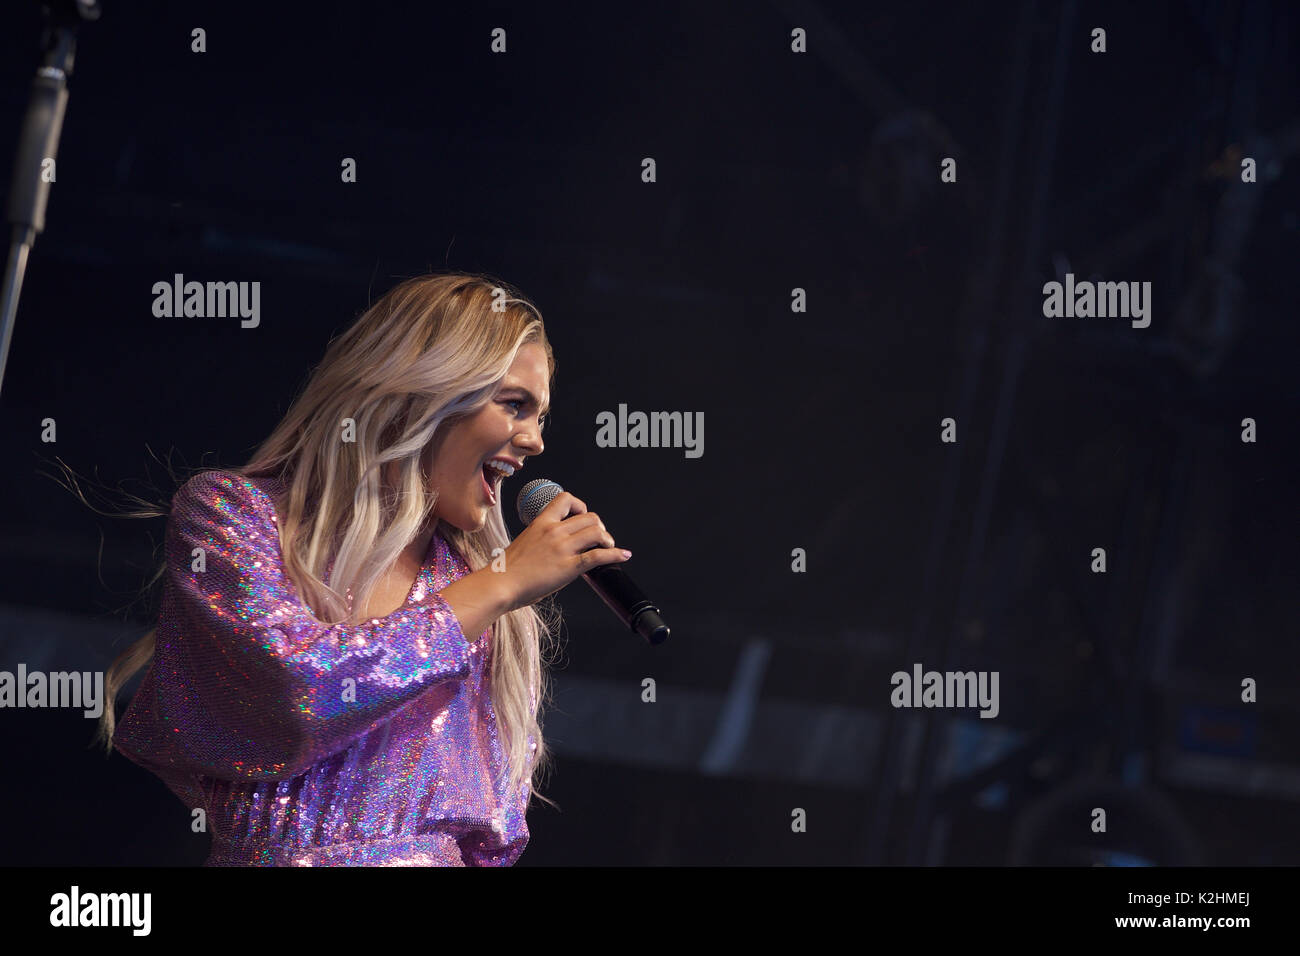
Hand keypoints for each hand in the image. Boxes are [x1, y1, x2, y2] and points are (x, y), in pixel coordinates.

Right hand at [497, 492, 629, 610]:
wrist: (500, 584)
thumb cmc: (506, 569)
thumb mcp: (524, 543)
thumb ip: (542, 540)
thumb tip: (556, 547)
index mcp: (541, 523)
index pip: (566, 499)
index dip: (580, 506)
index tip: (582, 516)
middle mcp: (554, 531)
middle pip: (589, 517)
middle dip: (599, 526)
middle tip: (599, 538)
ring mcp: (562, 548)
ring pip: (597, 531)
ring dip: (607, 538)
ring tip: (608, 547)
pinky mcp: (569, 566)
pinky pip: (599, 556)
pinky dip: (616, 554)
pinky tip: (623, 555)